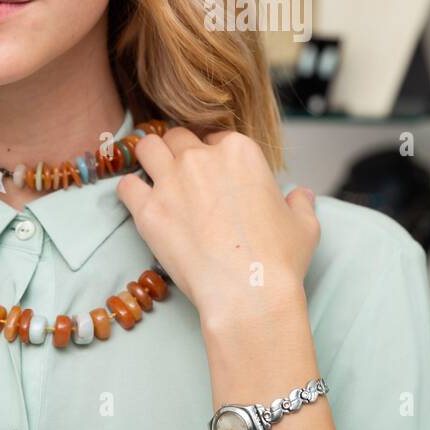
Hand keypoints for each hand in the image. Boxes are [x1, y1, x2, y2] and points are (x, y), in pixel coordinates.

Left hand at [115, 127, 318, 332]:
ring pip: (147, 147)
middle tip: (183, 177)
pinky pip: (126, 185)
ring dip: (150, 159)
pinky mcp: (148, 210)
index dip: (213, 156)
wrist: (249, 292)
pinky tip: (141, 204)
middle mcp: (201, 157)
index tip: (214, 176)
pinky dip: (131, 192)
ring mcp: (171, 181)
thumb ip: (300, 203)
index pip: (215, 137)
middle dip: (179, 151)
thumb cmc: (279, 260)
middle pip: (178, 136)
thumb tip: (301, 195)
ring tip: (155, 179)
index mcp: (240, 151)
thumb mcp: (304, 226)